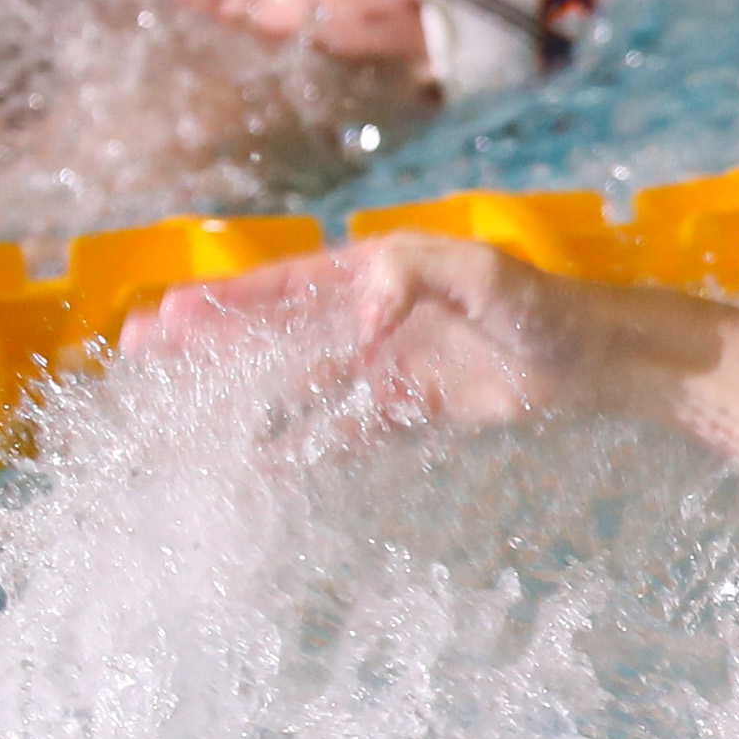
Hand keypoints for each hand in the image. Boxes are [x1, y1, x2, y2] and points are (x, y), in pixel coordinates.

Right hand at [121, 232, 628, 426]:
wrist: (600, 359)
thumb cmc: (546, 306)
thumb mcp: (484, 276)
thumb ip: (418, 277)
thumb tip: (358, 311)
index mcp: (378, 271)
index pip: (284, 286)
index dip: (223, 302)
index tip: (164, 316)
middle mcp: (374, 313)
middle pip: (275, 329)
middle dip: (208, 341)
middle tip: (137, 353)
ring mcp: (389, 362)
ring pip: (298, 382)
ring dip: (242, 397)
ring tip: (183, 419)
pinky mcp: (413, 406)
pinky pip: (344, 428)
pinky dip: (303, 447)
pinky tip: (260, 467)